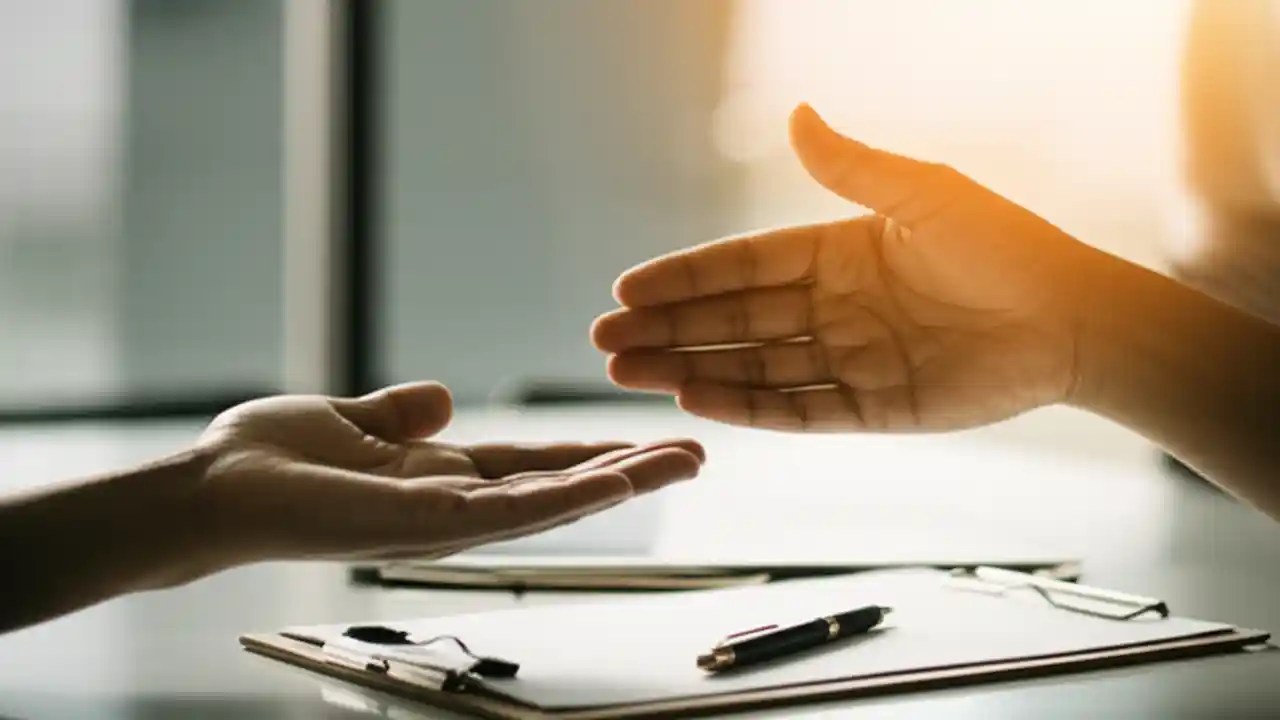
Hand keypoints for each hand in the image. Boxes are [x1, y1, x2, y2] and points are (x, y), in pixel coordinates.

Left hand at [193, 382, 703, 567]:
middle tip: (697, 453)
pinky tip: (615, 481)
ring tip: (681, 462)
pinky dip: (568, 498)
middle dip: (630, 471)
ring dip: (620, 483)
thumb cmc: (265, 462)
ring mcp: (444, 521)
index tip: (646, 439)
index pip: (533, 465)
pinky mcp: (426, 526)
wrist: (211, 491)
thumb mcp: (347, 419)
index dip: (592, 451)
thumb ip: (398, 413)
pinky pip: (511, 514)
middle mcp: (452, 505)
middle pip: (559, 487)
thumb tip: (440, 396)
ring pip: (552, 504)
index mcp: (438, 476)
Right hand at [593, 104, 1099, 431]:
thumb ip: (851, 167)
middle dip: (667, 329)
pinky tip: (696, 398)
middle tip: (605, 340)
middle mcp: (833, 308)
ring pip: (752, 367)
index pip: (743, 267)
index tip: (627, 288)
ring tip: (628, 371)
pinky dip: (746, 405)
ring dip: (690, 367)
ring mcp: (849, 361)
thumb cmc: (1008, 246)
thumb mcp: (923, 194)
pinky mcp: (872, 410)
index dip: (685, 278)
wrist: (1077, 320)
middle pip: (733, 321)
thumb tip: (795, 111)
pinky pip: (797, 408)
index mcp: (837, 252)